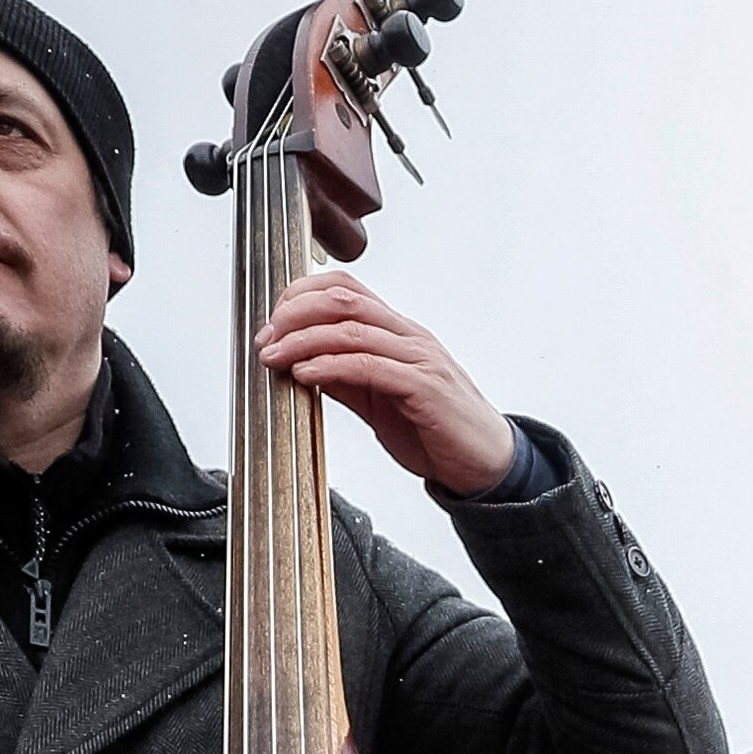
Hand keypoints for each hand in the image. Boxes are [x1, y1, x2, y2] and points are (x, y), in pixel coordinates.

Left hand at [255, 266, 517, 494]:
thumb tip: (303, 366)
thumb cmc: (438, 431)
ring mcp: (420, 359)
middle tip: (266, 338)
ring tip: (275, 357)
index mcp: (398, 333)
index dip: (302, 295)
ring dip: (303, 340)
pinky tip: (306, 375)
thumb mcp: (381, 401)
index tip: (272, 322)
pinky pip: (369, 365)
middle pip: (344, 299)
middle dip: (294, 313)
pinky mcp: (425, 388)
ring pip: (352, 329)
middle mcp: (409, 336)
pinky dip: (331, 367)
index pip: (346, 288)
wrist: (486, 465)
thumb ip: (346, 379)